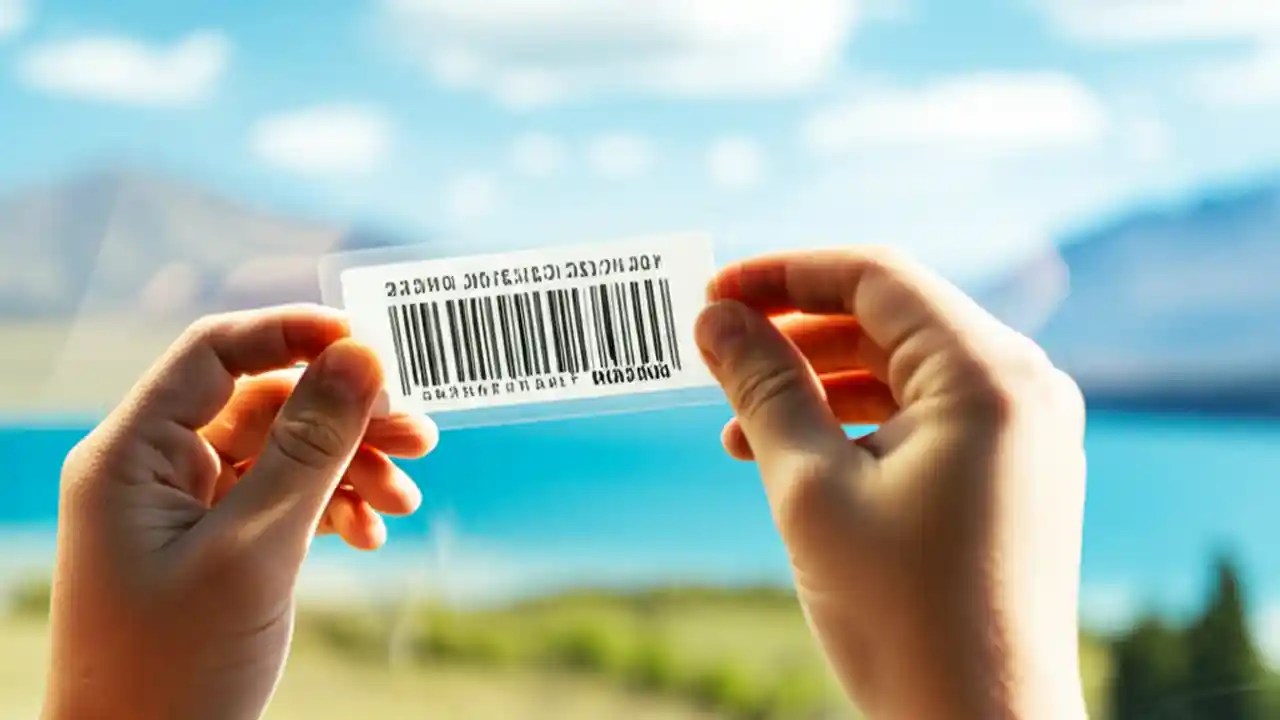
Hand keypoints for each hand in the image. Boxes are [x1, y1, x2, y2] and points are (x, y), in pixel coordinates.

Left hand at [44, 306, 435, 719]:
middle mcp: (155, 472)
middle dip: (346, 417)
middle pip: (265, 405)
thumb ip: (311, 447)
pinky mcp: (216, 549)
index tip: (374, 345)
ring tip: (407, 497)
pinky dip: (334, 509)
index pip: (216, 354)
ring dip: (351, 467)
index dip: (296, 334)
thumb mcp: (254, 551)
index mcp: (132, 455)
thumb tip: (362, 357)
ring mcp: (186, 513)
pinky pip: (285, 502)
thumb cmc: (174, 671)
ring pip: (284, 455)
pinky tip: (371, 534)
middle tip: (421, 433)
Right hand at [695, 250, 1086, 718]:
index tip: (712, 291)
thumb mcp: (810, 489)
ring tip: (736, 418)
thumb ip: (762, 387)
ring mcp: (1024, 431)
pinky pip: (925, 415)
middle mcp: (1022, 387)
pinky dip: (856, 421)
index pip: (874, 277)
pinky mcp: (1012, 470)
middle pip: (889, 319)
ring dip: (817, 382)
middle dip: (795, 332)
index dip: (783, 274)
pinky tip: (790, 452)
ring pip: (903, 368)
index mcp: (987, 376)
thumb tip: (717, 318)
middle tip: (715, 351)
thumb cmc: (904, 616)